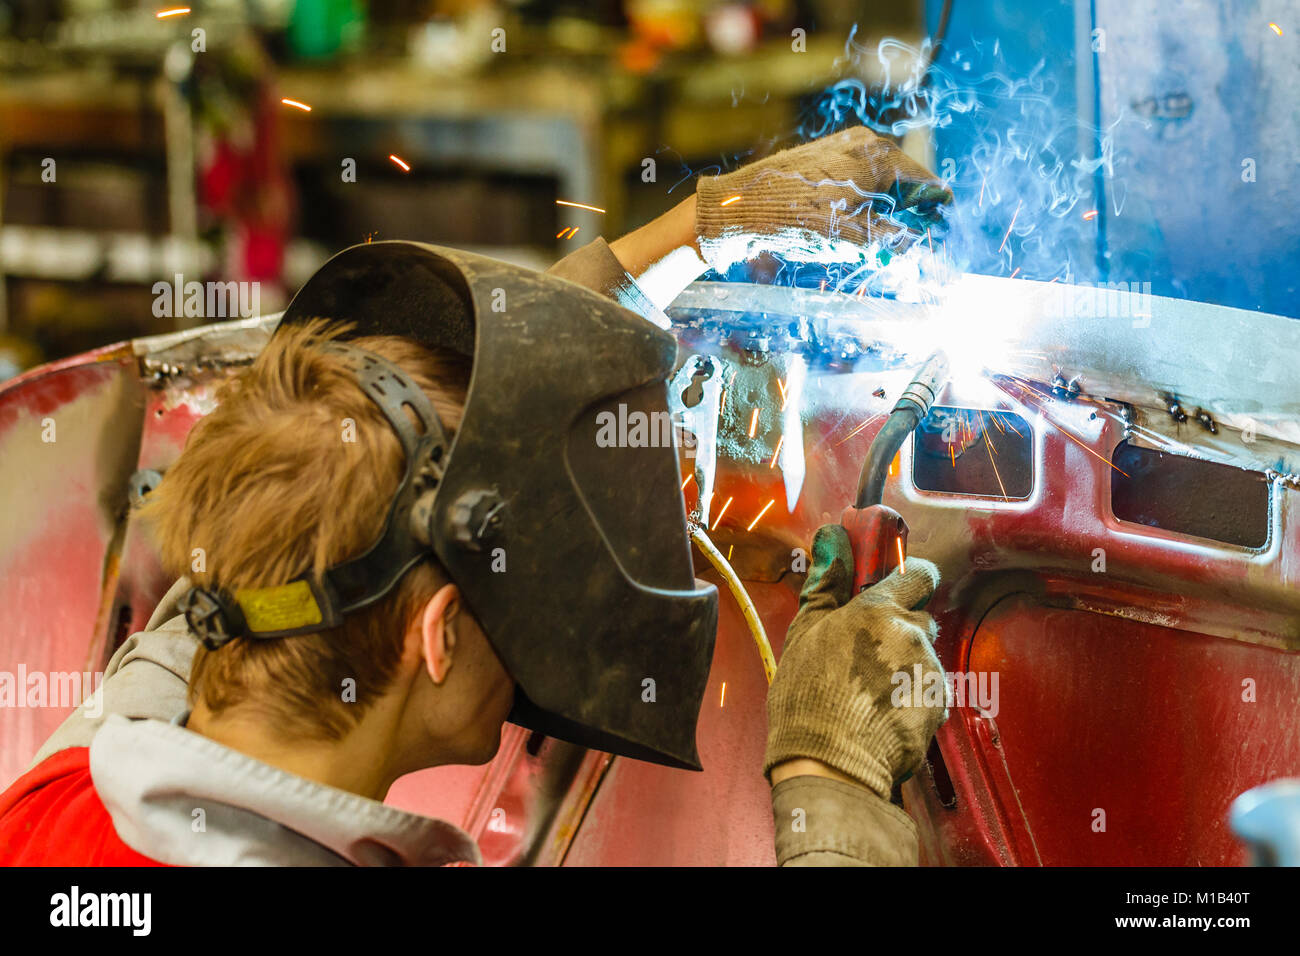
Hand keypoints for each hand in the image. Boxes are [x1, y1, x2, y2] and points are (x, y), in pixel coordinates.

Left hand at [694, 125, 951, 270]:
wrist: (741, 208)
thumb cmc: (798, 220)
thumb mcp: (853, 236)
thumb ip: (894, 239)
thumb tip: (920, 244)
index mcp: (879, 155)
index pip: (925, 182)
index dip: (935, 212)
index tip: (941, 235)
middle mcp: (864, 143)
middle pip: (903, 180)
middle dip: (911, 213)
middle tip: (915, 244)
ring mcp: (841, 147)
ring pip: (879, 181)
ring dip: (887, 210)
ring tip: (886, 241)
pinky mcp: (822, 158)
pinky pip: (857, 180)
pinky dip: (865, 202)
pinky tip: (858, 226)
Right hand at [765, 524, 946, 800]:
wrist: (831, 764)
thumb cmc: (809, 698)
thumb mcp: (805, 632)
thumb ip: (826, 583)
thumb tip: (832, 538)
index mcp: (880, 610)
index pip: (919, 574)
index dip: (909, 580)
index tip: (894, 588)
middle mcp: (913, 636)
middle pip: (920, 618)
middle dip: (899, 631)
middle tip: (864, 654)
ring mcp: (930, 673)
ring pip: (923, 657)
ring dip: (904, 667)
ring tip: (868, 692)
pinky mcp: (940, 707)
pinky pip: (929, 691)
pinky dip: (911, 698)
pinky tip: (881, 712)